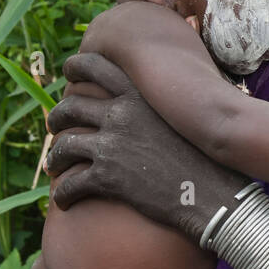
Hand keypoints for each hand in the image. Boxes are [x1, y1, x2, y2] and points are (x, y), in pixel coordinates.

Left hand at [45, 52, 244, 239]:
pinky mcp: (107, 178)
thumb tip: (167, 96)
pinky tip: (65, 202)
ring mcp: (111, 145)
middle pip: (70, 107)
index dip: (75, 67)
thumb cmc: (210, 157)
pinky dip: (63, 194)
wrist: (215, 194)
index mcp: (139, 94)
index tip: (68, 73)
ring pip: (64, 146)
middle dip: (57, 118)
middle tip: (56, 126)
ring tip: (54, 167)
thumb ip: (169, 101)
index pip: (95, 67)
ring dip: (54, 158)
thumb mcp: (188, 116)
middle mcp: (120, 114)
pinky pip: (70, 184)